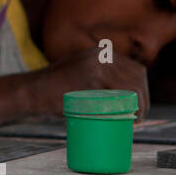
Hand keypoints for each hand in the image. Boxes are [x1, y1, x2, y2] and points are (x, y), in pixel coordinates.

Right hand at [29, 47, 150, 118]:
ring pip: (132, 87)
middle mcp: (101, 55)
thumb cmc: (55, 91)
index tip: (140, 108)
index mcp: (101, 53)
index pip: (136, 70)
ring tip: (135, 121)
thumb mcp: (80, 75)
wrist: (31, 91)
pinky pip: (116, 95)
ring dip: (139, 105)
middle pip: (138, 77)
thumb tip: (124, 99)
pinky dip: (124, 108)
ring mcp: (95, 65)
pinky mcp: (89, 78)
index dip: (144, 90)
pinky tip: (126, 118)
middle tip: (139, 118)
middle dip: (145, 99)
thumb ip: (98, 78)